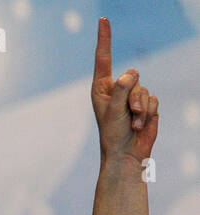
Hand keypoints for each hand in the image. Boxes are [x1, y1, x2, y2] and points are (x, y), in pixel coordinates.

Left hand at [91, 18, 158, 162]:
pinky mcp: (146, 103)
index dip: (104, 39)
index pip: (103, 59)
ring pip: (144, 90)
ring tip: (132, 123)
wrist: (126, 153)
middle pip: (133, 78)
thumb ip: (123, 89)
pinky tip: (139, 124)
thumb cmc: (113, 133)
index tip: (103, 20)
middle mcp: (117, 88)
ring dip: (141, 109)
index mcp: (102, 88)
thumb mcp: (114, 111)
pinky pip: (153, 99)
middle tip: (127, 115)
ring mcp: (132, 96)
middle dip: (133, 98)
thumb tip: (132, 72)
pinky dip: (148, 112)